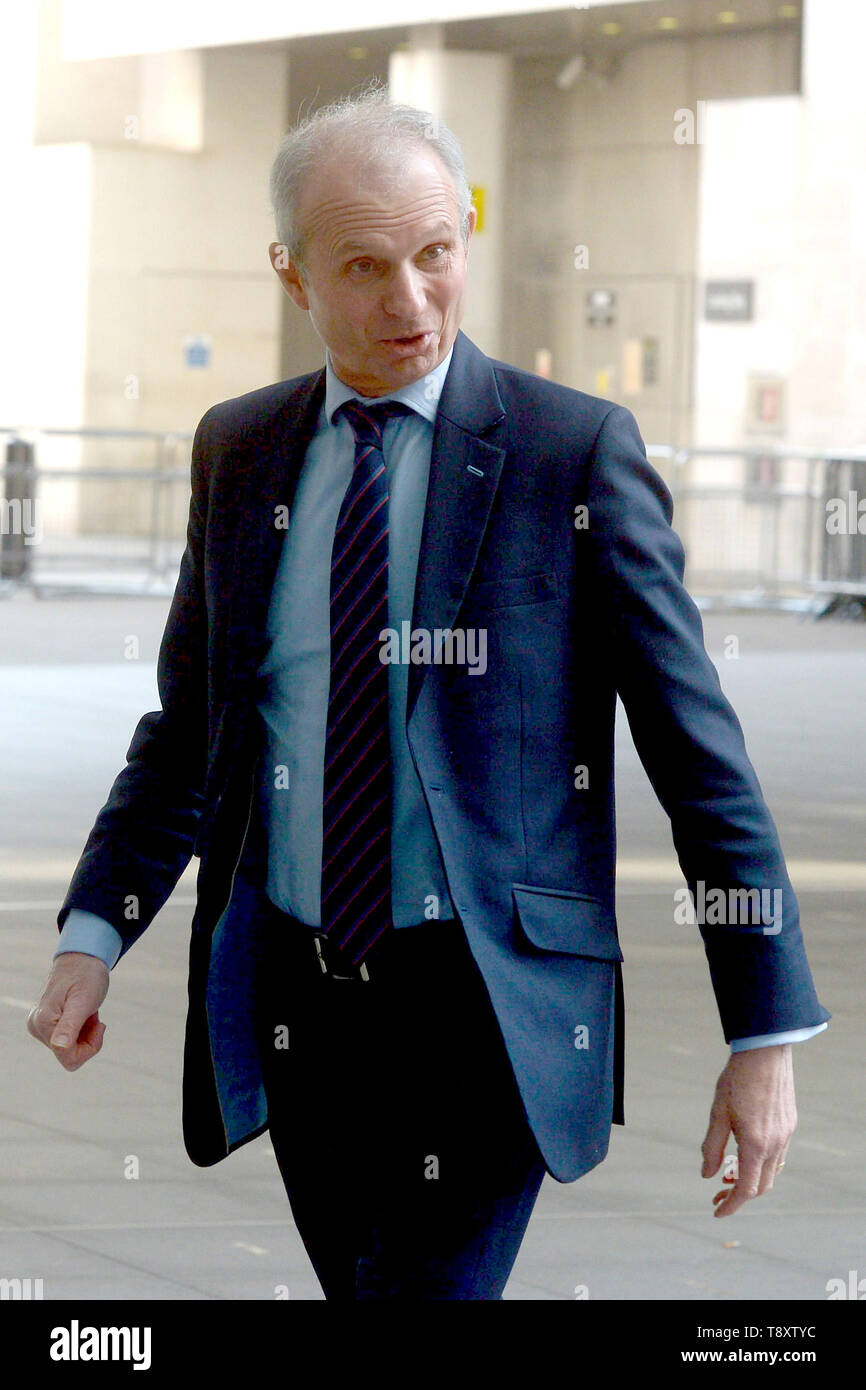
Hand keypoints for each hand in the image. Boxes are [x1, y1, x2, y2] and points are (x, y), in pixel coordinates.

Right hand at [27, 952, 109, 1070]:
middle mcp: (37, 1027)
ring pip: (69, 1050)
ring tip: (88, 1012)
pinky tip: (84, 1014)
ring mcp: (40, 1026)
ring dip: (85, 1034)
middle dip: (87, 1039)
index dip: (90, 1046)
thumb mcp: (83, 1000)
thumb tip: (59, 1047)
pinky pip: (68, 1041)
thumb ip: (70, 1025)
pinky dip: (81, 1030)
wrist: (83, 957)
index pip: (69, 1057)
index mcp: (43, 1023)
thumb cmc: (86, 975)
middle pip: (69, 1055)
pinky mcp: (47, 1024)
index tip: (100, 1024)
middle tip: (94, 1015)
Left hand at [700, 1043, 795, 1217]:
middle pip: (762, 1186)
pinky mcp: (790, 1123)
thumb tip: (707, 1175)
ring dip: (752, 1180)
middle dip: (739, 1196)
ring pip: (772, 1171)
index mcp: (755, 1144)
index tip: (717, 1211)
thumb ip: (712, 1147)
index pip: (746, 1189)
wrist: (765, 1052)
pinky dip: (762, 1164)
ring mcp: (786, 1134)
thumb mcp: (718, 1113)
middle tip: (718, 1195)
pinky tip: (747, 1155)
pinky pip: (778, 1154)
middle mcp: (775, 1144)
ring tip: (729, 1176)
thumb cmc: (737, 1080)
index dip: (731, 1205)